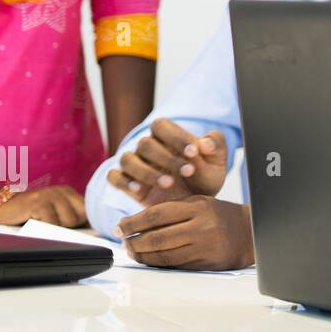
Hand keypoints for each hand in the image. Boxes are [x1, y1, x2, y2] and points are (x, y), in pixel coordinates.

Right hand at [0, 186, 86, 227]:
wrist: (1, 205)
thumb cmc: (28, 212)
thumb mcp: (52, 210)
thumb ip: (68, 215)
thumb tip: (89, 230)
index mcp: (68, 192)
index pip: (88, 209)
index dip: (86, 223)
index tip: (83, 234)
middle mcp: (62, 191)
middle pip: (81, 216)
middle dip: (71, 227)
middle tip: (54, 228)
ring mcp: (50, 195)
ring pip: (70, 220)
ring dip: (59, 229)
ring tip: (45, 226)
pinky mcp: (38, 203)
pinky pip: (53, 222)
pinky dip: (47, 229)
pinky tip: (37, 224)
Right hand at [107, 119, 227, 206]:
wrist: (195, 205)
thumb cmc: (205, 177)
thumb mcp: (217, 162)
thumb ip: (215, 146)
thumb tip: (206, 143)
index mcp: (168, 136)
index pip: (161, 126)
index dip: (176, 137)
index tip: (194, 153)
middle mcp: (148, 148)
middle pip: (145, 144)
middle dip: (167, 158)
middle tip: (189, 171)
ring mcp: (136, 166)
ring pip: (127, 160)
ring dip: (147, 171)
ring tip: (169, 184)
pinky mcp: (128, 184)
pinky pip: (114, 177)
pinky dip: (123, 182)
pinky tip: (139, 190)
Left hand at [116, 196, 253, 270]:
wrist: (250, 233)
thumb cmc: (220, 216)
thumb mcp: (199, 202)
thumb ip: (172, 208)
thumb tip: (137, 220)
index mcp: (197, 207)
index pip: (156, 214)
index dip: (134, 221)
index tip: (120, 226)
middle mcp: (200, 227)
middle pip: (156, 238)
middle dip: (134, 241)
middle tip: (124, 241)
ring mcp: (203, 247)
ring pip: (163, 255)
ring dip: (142, 256)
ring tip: (133, 252)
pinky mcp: (205, 263)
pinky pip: (174, 265)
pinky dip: (157, 264)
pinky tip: (149, 260)